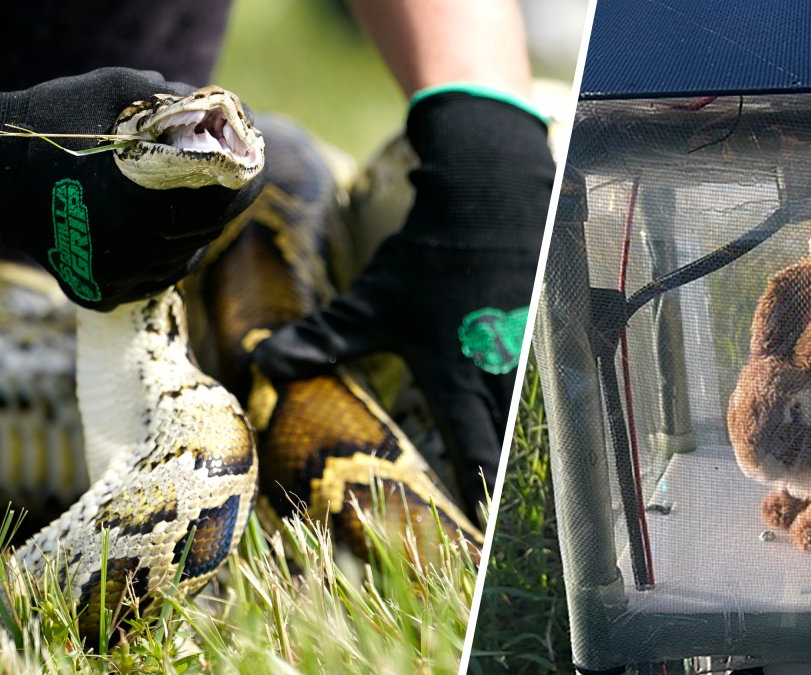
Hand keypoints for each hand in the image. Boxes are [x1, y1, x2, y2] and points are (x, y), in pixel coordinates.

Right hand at [0, 68, 262, 309]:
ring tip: (188, 203)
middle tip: (224, 179)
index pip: (224, 202)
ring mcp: (114, 277)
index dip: (246, 180)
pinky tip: (159, 231)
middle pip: (207, 231)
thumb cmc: (49, 121)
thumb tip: (217, 111)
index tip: (251, 164)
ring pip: (183, 258)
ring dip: (193, 232)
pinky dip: (163, 257)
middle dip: (220, 202)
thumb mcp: (115, 92)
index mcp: (143, 205)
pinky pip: (152, 279)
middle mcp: (133, 250)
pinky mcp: (96, 290)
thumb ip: (171, 102)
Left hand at [253, 92, 552, 513]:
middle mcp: (495, 367)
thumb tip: (263, 362)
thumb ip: (323, 338)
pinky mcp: (543, 323)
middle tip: (506, 508)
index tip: (483, 519)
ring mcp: (525, 345)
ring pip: (533, 403)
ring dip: (527, 434)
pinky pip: (547, 370)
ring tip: (528, 466)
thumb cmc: (425, 256)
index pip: (468, 442)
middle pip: (509, 433)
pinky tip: (541, 401)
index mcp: (453, 371)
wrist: (484, 197)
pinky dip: (543, 391)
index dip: (476, 483)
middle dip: (507, 471)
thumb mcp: (368, 302)